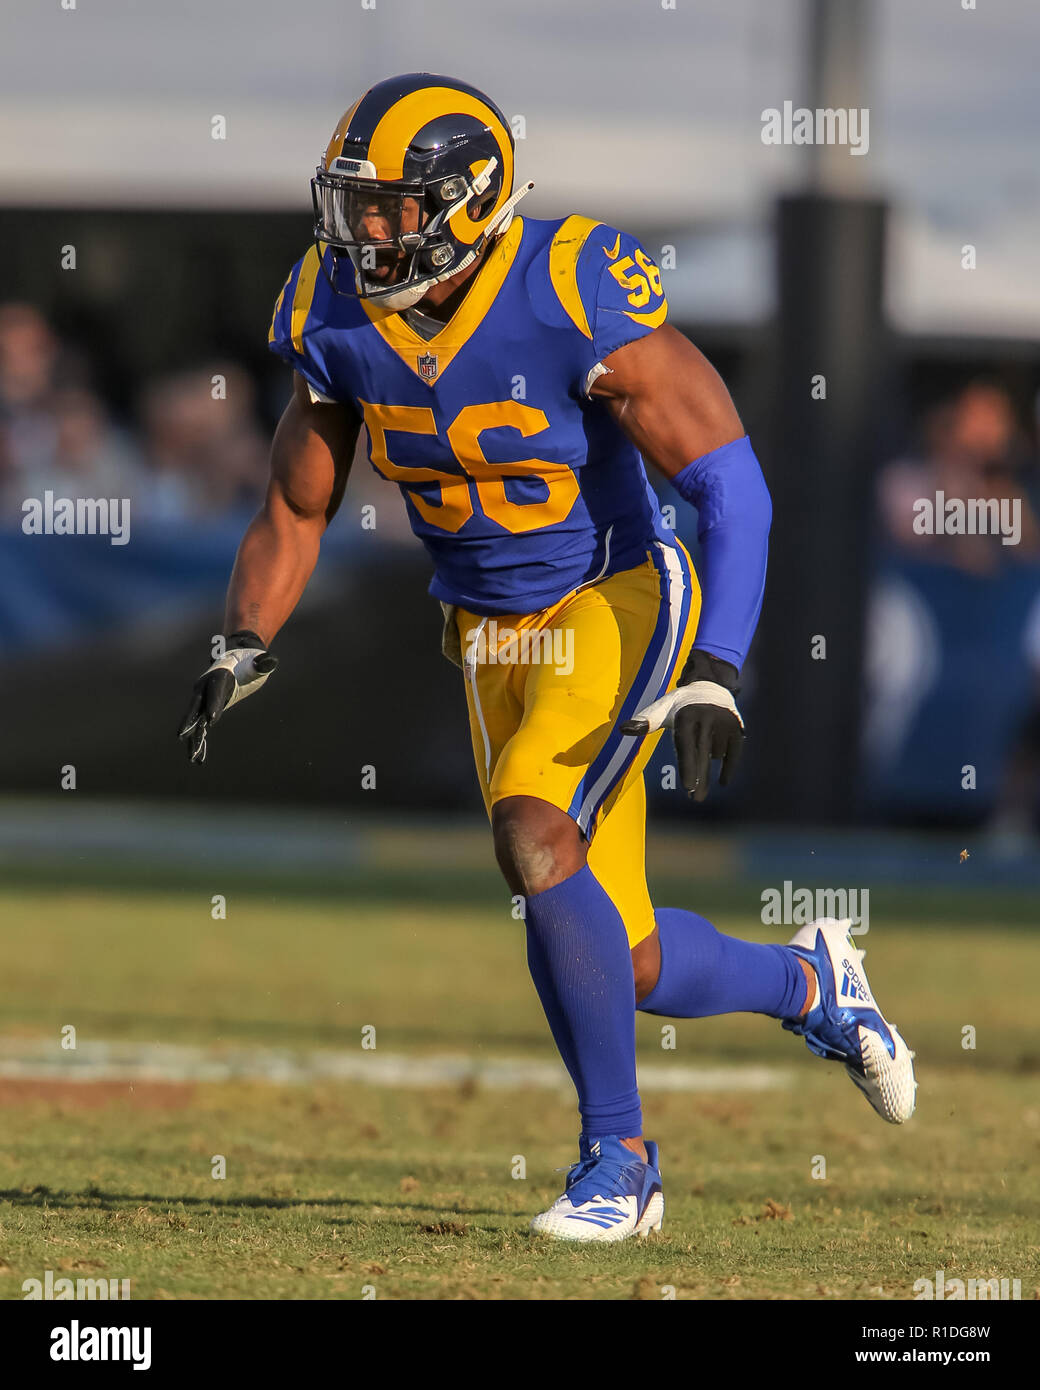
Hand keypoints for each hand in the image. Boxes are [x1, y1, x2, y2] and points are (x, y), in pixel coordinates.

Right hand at [178, 630, 277, 763]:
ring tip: (192, 758)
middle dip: (190, 722)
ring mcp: (202, 698)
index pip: (215, 690)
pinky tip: (197, 758)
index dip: (213, 704)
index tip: (212, 721)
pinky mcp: (204, 707)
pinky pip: (199, 725)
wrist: (234, 660)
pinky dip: (198, 740)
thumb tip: (270, 661)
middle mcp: (205, 687)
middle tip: (182, 736)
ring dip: (192, 738)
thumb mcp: (256, 663)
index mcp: (218, 675)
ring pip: (195, 720)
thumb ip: (261, 663)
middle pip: (196, 707)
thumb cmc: (247, 662)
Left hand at [620, 649, 743, 801]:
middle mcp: (706, 718)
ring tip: (701, 754)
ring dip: (708, 761)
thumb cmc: (680, 705)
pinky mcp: (736, 727)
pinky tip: (723, 782)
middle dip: (699, 779)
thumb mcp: (661, 709)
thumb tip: (622, 729)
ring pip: (715, 754)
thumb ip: (645, 721)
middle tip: (696, 799)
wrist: (711, 686)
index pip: (686, 746)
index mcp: (686, 716)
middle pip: (702, 755)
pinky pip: (734, 752)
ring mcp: (724, 722)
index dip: (687, 767)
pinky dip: (729, 766)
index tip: (687, 787)